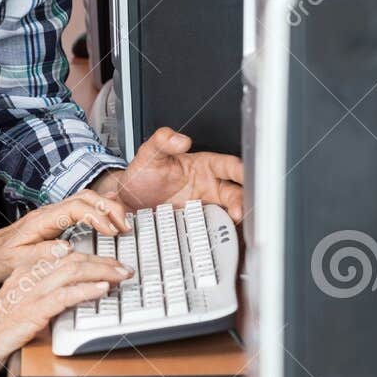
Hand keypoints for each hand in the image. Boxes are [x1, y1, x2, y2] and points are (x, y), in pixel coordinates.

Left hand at [0, 190, 130, 284]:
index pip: (75, 208)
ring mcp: (53, 214)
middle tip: (125, 227)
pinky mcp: (56, 220)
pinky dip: (100, 209)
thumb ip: (42, 254)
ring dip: (106, 208)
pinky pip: (82, 208)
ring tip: (123, 224)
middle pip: (85, 197)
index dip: (97, 217)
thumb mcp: (18, 262)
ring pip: (85, 199)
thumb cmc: (0, 259)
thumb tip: (66, 248)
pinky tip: (112, 213)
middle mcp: (48, 213)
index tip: (112, 232)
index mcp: (40, 220)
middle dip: (109, 209)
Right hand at [0, 247, 130, 376]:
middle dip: (102, 261)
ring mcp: (30, 292)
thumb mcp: (23, 305)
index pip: (63, 256)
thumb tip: (74, 295)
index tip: (109, 262)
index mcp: (25, 272)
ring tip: (120, 275)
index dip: (90, 256)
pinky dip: (86, 290)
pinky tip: (102, 289)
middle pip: (72, 259)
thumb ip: (45, 296)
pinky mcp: (33, 311)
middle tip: (123, 267)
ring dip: (101, 271)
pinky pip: (64, 295)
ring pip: (72, 272)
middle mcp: (28, 277)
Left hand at [105, 127, 243, 221]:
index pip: (230, 166)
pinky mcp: (197, 223)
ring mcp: (205, 205)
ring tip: (231, 226)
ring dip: (232, 219)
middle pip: (235, 192)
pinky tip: (220, 237)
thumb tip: (180, 139)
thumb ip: (162, 141)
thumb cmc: (144, 173)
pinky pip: (214, 227)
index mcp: (205, 166)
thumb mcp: (150, 154)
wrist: (129, 198)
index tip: (247, 178)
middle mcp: (209, 185)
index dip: (241, 172)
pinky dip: (220, 232)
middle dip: (241, 201)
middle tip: (238, 211)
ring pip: (228, 212)